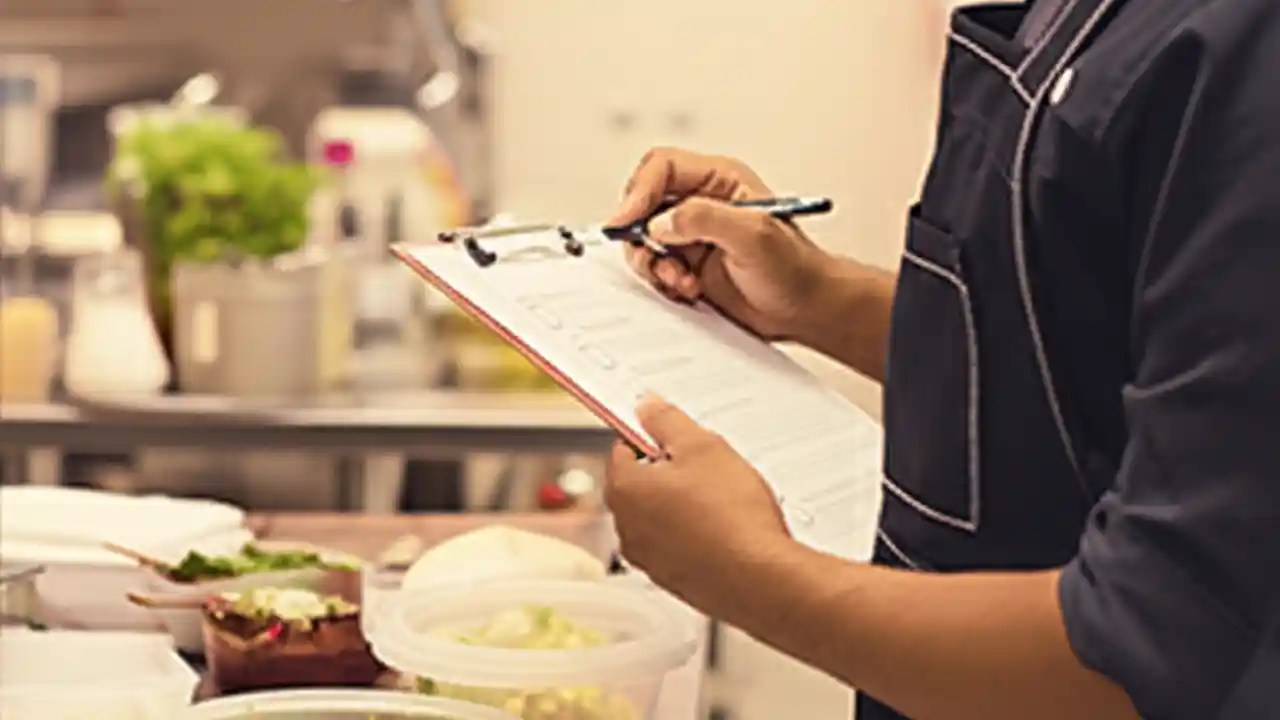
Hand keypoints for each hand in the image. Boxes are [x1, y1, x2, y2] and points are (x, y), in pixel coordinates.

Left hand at [605, 395, 790, 612]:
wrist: (760, 580)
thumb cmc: (732, 518)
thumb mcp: (703, 447)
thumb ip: (667, 422)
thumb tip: (646, 407)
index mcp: (625, 490)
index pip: (621, 448)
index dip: (649, 436)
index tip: (670, 434)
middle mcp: (627, 528)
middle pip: (639, 485)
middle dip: (668, 472)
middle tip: (705, 466)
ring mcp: (649, 559)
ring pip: (659, 517)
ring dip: (682, 505)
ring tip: (721, 500)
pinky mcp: (673, 580)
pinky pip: (678, 546)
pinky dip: (695, 535)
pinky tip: (726, 529)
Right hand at [609, 148, 831, 339]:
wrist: (805, 310)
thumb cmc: (796, 269)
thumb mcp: (754, 234)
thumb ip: (705, 219)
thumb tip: (661, 221)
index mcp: (720, 180)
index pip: (663, 168)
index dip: (639, 191)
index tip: (628, 220)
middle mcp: (702, 203)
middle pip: (644, 201)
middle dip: (640, 231)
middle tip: (651, 254)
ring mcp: (693, 235)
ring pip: (644, 237)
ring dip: (653, 262)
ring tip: (681, 279)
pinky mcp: (688, 264)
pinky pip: (654, 266)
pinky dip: (662, 280)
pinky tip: (688, 289)